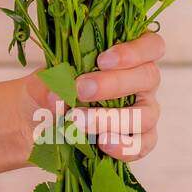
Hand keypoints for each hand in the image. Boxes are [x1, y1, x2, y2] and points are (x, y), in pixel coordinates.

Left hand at [20, 30, 163, 163]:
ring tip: (80, 122)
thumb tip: (57, 97)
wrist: (40, 126)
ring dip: (113, 118)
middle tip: (81, 90)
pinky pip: (143, 144)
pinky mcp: (138, 141)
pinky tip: (102, 143)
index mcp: (128, 56)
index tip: (102, 60)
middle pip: (149, 77)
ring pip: (147, 114)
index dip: (134, 51)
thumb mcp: (44, 81)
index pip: (151, 45)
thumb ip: (50, 83)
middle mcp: (142, 82)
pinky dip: (125, 146)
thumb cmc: (51, 91)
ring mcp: (144, 112)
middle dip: (114, 84)